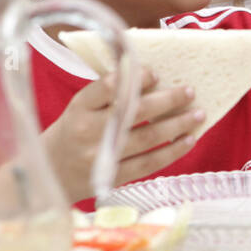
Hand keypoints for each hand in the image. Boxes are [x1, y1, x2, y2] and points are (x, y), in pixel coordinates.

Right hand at [43, 67, 204, 202]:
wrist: (51, 172)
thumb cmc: (73, 131)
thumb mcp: (81, 107)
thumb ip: (109, 94)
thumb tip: (152, 77)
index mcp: (79, 107)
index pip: (108, 87)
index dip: (135, 78)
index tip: (155, 74)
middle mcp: (88, 131)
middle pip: (135, 112)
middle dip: (168, 100)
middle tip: (190, 91)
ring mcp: (101, 156)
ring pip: (148, 138)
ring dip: (178, 125)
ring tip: (198, 114)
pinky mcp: (113, 176)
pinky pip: (149, 163)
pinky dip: (172, 151)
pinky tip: (189, 140)